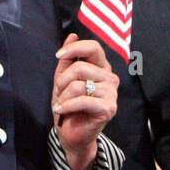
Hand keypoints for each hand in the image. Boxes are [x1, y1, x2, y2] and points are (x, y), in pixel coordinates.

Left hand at [51, 33, 118, 169]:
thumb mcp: (64, 79)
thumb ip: (69, 59)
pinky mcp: (108, 108)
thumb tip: (72, 35)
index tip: (58, 55)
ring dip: (63, 96)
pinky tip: (61, 111)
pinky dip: (67, 106)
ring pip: (78, 85)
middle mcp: (110, 78)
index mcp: (101, 68)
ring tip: (62, 105)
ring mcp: (111, 94)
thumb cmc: (69, 106)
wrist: (72, 135)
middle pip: (80, 68)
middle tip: (59, 94)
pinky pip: (82, 100)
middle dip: (62, 81)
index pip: (93, 47)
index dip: (74, 49)